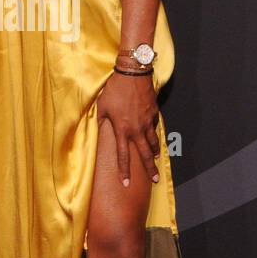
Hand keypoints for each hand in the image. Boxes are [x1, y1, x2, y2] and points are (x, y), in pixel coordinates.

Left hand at [96, 69, 160, 186]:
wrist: (133, 74)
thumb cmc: (114, 90)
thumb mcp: (102, 106)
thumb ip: (102, 121)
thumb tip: (101, 130)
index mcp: (122, 130)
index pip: (123, 156)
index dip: (124, 171)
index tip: (127, 183)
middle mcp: (136, 129)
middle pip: (144, 154)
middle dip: (150, 169)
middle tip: (155, 180)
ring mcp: (147, 121)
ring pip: (153, 142)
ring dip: (154, 152)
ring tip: (155, 159)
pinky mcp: (154, 112)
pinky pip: (154, 126)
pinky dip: (153, 133)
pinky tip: (153, 136)